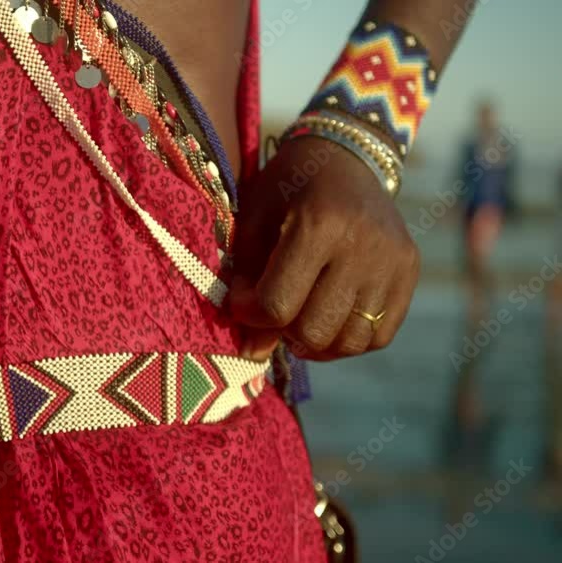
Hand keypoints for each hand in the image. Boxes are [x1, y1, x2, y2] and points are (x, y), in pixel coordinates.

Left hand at [228, 136, 419, 361]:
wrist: (346, 156)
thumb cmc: (287, 189)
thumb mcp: (255, 221)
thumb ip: (248, 282)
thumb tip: (252, 352)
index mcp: (318, 224)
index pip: (277, 304)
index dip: (250, 315)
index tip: (243, 301)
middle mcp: (363, 245)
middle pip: (314, 330)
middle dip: (282, 332)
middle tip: (273, 312)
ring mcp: (392, 261)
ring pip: (350, 341)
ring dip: (316, 343)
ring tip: (300, 320)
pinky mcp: (410, 271)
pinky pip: (379, 335)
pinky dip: (349, 340)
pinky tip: (329, 319)